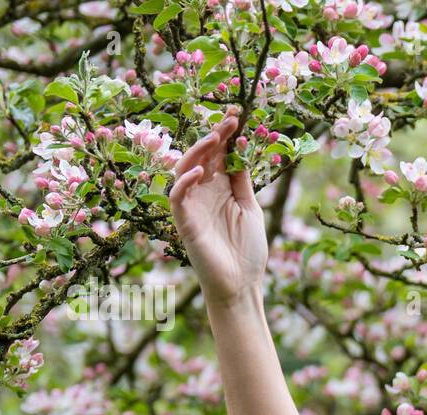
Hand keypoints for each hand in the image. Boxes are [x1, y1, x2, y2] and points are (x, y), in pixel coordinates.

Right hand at [169, 113, 267, 306]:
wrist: (241, 284)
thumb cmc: (247, 250)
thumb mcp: (250, 209)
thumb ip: (242, 182)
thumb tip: (240, 152)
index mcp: (221, 189)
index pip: (219, 156)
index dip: (225, 137)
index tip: (237, 118)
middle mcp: (204, 193)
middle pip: (202, 158)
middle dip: (214, 137)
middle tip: (228, 121)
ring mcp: (193, 206)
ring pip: (184, 171)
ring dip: (197, 153)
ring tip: (213, 139)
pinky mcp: (184, 222)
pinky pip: (177, 197)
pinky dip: (184, 183)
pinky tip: (199, 173)